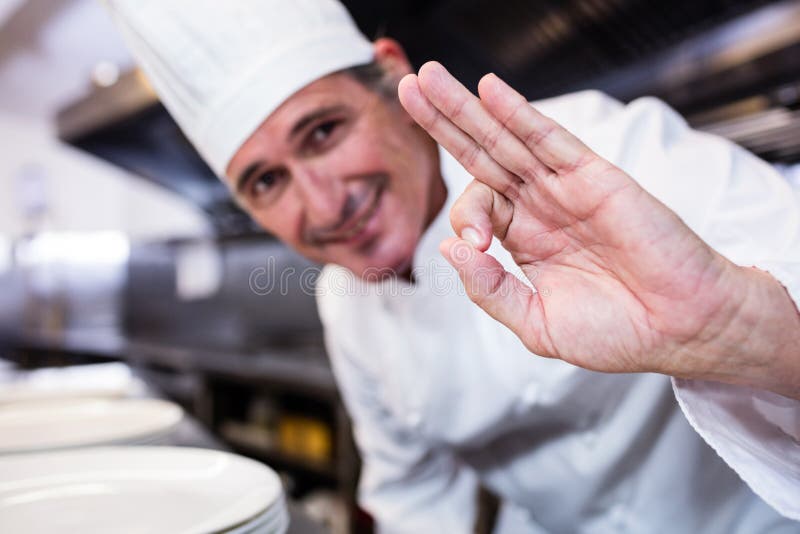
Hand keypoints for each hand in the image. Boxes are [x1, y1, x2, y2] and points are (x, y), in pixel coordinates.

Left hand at [397, 62, 749, 379]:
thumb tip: (452, 249)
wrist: (680, 328)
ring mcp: (564, 188)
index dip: (465, 217)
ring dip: (465, 106)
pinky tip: (487, 90)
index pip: (477, 206)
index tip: (479, 246)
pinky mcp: (593, 176)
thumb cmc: (617, 332)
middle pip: (480, 154)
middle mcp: (540, 206)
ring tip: (427, 76)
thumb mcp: (537, 324)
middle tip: (407, 88)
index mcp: (525, 239)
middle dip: (442, 122)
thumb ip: (490, 290)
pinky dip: (518, 112)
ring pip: (505, 137)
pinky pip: (548, 139)